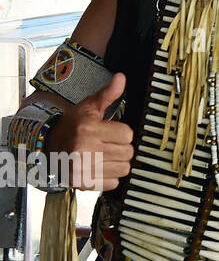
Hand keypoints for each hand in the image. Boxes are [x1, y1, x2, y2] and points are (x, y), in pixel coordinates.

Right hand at [44, 74, 132, 190]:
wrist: (48, 147)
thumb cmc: (72, 126)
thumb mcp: (87, 107)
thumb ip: (107, 94)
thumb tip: (121, 77)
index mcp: (88, 130)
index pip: (127, 134)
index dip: (122, 132)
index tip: (111, 131)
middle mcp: (84, 150)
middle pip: (128, 152)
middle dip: (121, 147)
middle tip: (107, 144)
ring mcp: (83, 169)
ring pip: (124, 168)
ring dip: (118, 162)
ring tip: (104, 155)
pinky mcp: (84, 183)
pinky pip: (114, 182)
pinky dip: (110, 177)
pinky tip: (99, 167)